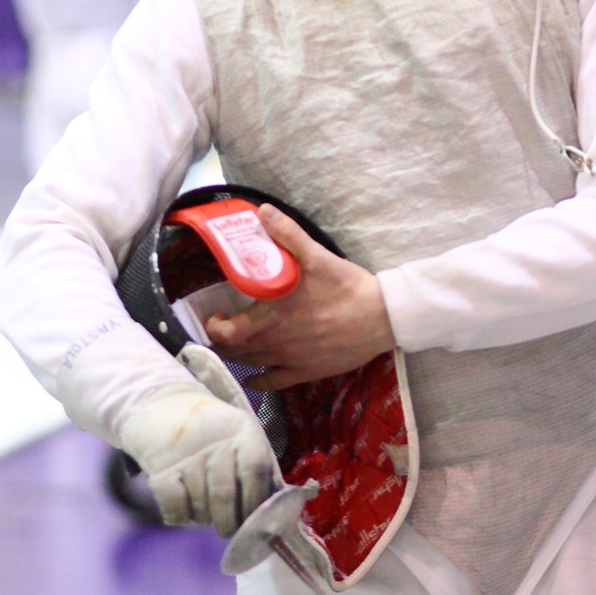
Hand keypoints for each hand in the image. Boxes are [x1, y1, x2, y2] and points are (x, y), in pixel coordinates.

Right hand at [119, 380, 278, 537]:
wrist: (167, 408)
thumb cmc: (216, 434)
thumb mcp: (244, 440)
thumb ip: (262, 473)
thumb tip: (279, 515)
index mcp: (244, 432)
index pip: (255, 470)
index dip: (256, 501)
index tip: (254, 521)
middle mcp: (216, 441)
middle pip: (225, 495)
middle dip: (229, 523)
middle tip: (229, 528)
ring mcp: (186, 454)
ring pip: (200, 506)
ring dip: (204, 519)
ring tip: (207, 512)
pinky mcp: (161, 468)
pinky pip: (175, 507)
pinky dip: (180, 517)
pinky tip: (184, 510)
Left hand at [204, 204, 394, 388]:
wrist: (381, 318)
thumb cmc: (346, 287)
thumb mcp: (316, 256)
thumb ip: (287, 234)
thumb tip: (262, 210)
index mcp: (273, 315)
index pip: (228, 333)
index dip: (214, 328)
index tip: (214, 317)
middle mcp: (276, 342)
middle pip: (235, 351)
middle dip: (222, 341)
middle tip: (222, 328)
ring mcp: (290, 360)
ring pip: (251, 365)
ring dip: (237, 357)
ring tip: (234, 346)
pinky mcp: (307, 372)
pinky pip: (274, 384)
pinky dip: (259, 382)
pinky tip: (254, 377)